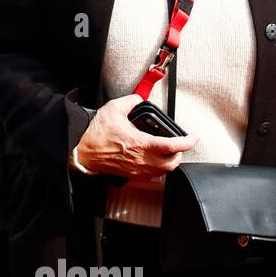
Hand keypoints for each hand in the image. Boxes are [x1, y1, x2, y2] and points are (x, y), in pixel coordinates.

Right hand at [72, 94, 198, 180]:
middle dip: (180, 155)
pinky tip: (155, 161)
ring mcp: (138, 170)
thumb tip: (138, 100)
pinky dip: (158, 169)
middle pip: (173, 164)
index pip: (172, 146)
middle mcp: (142, 160)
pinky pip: (152, 176)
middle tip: (180, 146)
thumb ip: (130, 102)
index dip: (186, 142)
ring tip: (169, 153)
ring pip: (164, 172)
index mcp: (141, 144)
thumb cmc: (95, 134)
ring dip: (169, 163)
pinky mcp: (132, 175)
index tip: (193, 138)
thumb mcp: (113, 109)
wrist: (82, 151)